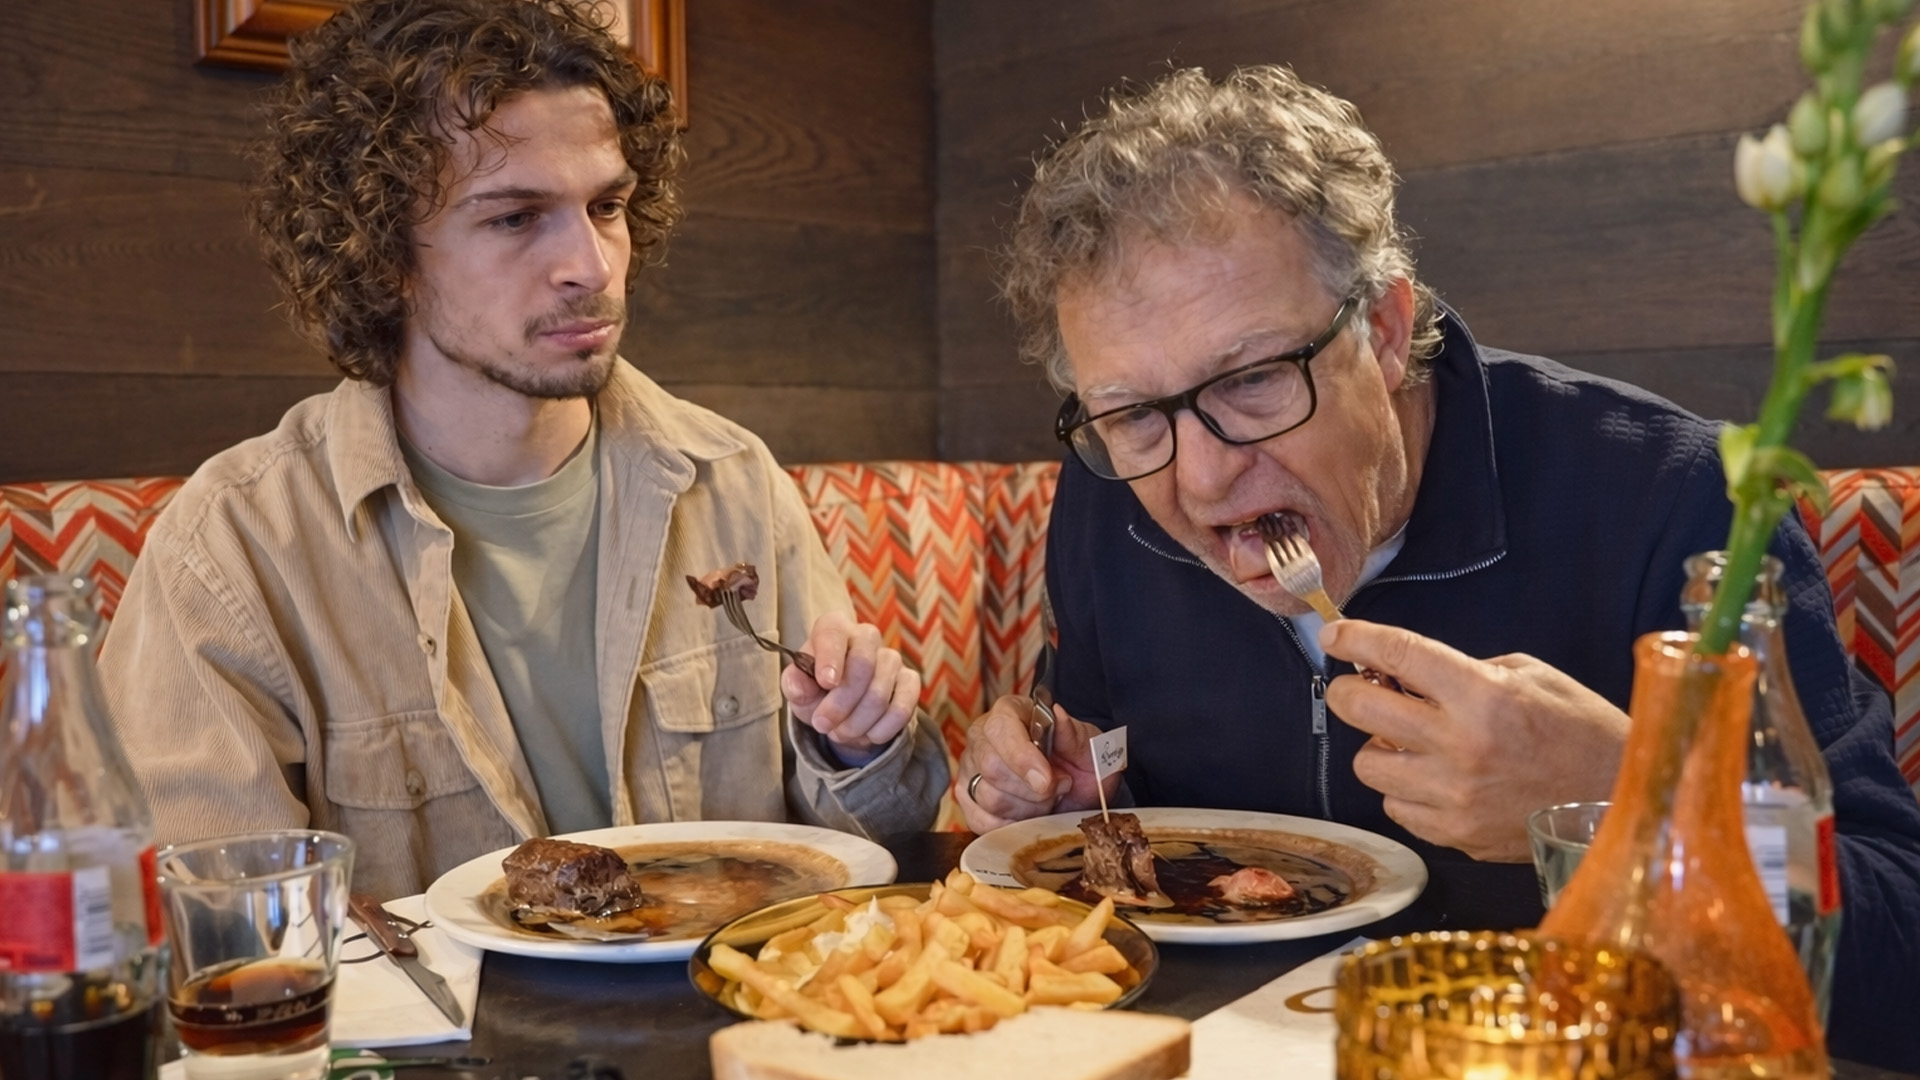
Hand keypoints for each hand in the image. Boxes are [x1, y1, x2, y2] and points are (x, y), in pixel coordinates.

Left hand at [781, 611, 920, 764]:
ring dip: (856, 724)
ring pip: (879, 694)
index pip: (834, 632)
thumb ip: (795, 683)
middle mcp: (866, 636)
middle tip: (823, 725)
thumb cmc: (817, 691)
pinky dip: (882, 729)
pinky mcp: (910, 681)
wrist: (843, 711)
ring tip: (840, 732)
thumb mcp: (799, 689)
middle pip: (862, 665)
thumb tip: (799, 682)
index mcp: (834, 628)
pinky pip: (902, 708)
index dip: (831, 657)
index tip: (826, 683)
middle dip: (840, 704)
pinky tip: (868, 735)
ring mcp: (891, 658)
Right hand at [957, 694, 1118, 832]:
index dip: (1022, 757)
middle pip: (992, 767)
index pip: (1001, 729)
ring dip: (1028, 808)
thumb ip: (1073, 732)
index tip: (1046, 780)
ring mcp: (971, 770)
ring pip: (989, 798)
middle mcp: (982, 737)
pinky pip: (981, 821)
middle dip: (1032, 789)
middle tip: (1058, 787)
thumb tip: (1058, 715)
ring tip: (1047, 798)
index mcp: (1010, 711)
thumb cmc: (1080, 760)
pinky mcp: (968, 802)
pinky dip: (1012, 826)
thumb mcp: (1088, 744)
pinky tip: (1029, 815)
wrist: (1080, 787)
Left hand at [1319, 619, 1627, 861]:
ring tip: (1414, 743)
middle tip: (1362, 689)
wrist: (1623, 800)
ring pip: (1368, 764)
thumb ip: (1463, 671)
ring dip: (1381, 748)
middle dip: (1349, 692)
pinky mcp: (1454, 834)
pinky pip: (1396, 806)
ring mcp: (1453, 796)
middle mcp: (1460, 745)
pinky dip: (1406, 790)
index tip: (1335, 634)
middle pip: (1359, 710)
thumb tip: (1406, 676)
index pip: (1397, 654)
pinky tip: (1437, 779)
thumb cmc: (1582, 732)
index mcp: (1482, 695)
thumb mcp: (1531, 676)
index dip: (1355, 639)